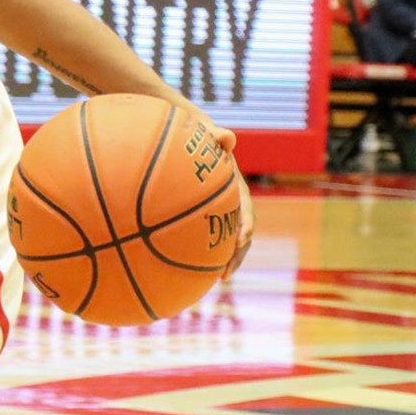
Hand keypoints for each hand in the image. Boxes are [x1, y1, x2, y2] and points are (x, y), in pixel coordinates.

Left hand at [180, 106, 250, 278]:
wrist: (181, 135)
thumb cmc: (191, 133)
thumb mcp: (202, 131)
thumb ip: (213, 134)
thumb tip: (228, 137)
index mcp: (233, 187)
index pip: (246, 211)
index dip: (246, 227)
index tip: (242, 242)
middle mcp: (226, 203)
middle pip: (236, 234)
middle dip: (234, 256)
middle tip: (225, 275)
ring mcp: (211, 212)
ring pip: (218, 241)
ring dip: (215, 261)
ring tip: (203, 283)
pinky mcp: (194, 218)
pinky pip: (194, 239)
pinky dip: (188, 254)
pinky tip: (169, 269)